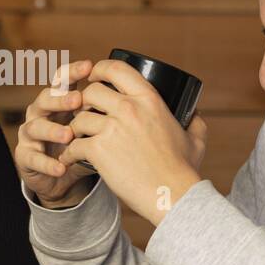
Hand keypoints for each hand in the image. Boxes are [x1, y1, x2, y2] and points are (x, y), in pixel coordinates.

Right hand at [14, 59, 97, 208]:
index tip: (89, 66)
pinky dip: (46, 163)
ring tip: (68, 136)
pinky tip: (60, 167)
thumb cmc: (78, 146)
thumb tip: (133, 100)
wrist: (59, 179)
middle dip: (61, 99)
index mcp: (58, 101)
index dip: (72, 72)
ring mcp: (30, 134)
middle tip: (77, 100)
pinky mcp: (24, 156)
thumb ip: (104, 114)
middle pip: (45, 99)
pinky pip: (32, 157)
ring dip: (52, 130)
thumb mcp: (92, 129)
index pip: (62, 80)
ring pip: (36, 127)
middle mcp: (41, 112)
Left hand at [59, 58, 207, 225]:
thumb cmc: (183, 170)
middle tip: (84, 114)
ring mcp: (112, 129)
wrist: (172, 196)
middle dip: (83, 102)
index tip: (93, 76)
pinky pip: (74, 145)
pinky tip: (71, 160)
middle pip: (91, 92)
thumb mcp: (195, 139)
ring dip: (74, 129)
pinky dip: (69, 154)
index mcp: (149, 99)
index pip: (117, 69)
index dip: (100, 69)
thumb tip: (194, 112)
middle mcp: (129, 109)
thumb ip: (194, 121)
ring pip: (79, 119)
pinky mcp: (99, 150)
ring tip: (77, 139)